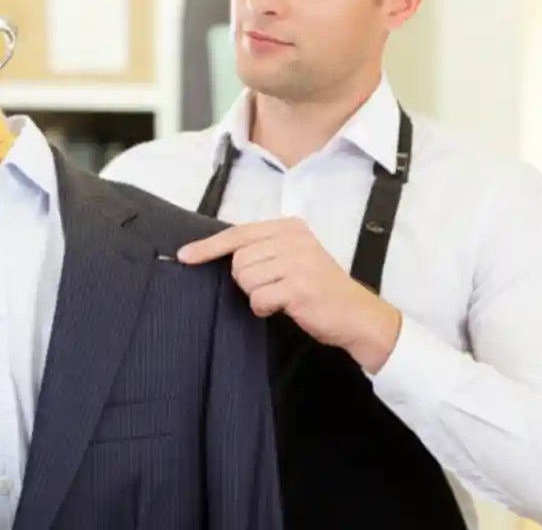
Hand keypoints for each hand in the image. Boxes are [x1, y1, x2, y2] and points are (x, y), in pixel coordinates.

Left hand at [177, 217, 402, 372]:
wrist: (357, 315)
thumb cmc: (319, 288)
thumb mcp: (294, 257)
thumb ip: (262, 250)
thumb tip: (217, 253)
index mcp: (290, 227)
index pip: (238, 233)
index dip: (208, 246)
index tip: (185, 255)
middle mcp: (293, 239)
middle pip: (237, 260)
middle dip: (246, 280)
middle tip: (272, 287)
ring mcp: (297, 261)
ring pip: (245, 279)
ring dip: (256, 294)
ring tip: (281, 295)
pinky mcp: (298, 286)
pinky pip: (258, 298)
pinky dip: (265, 308)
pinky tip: (284, 307)